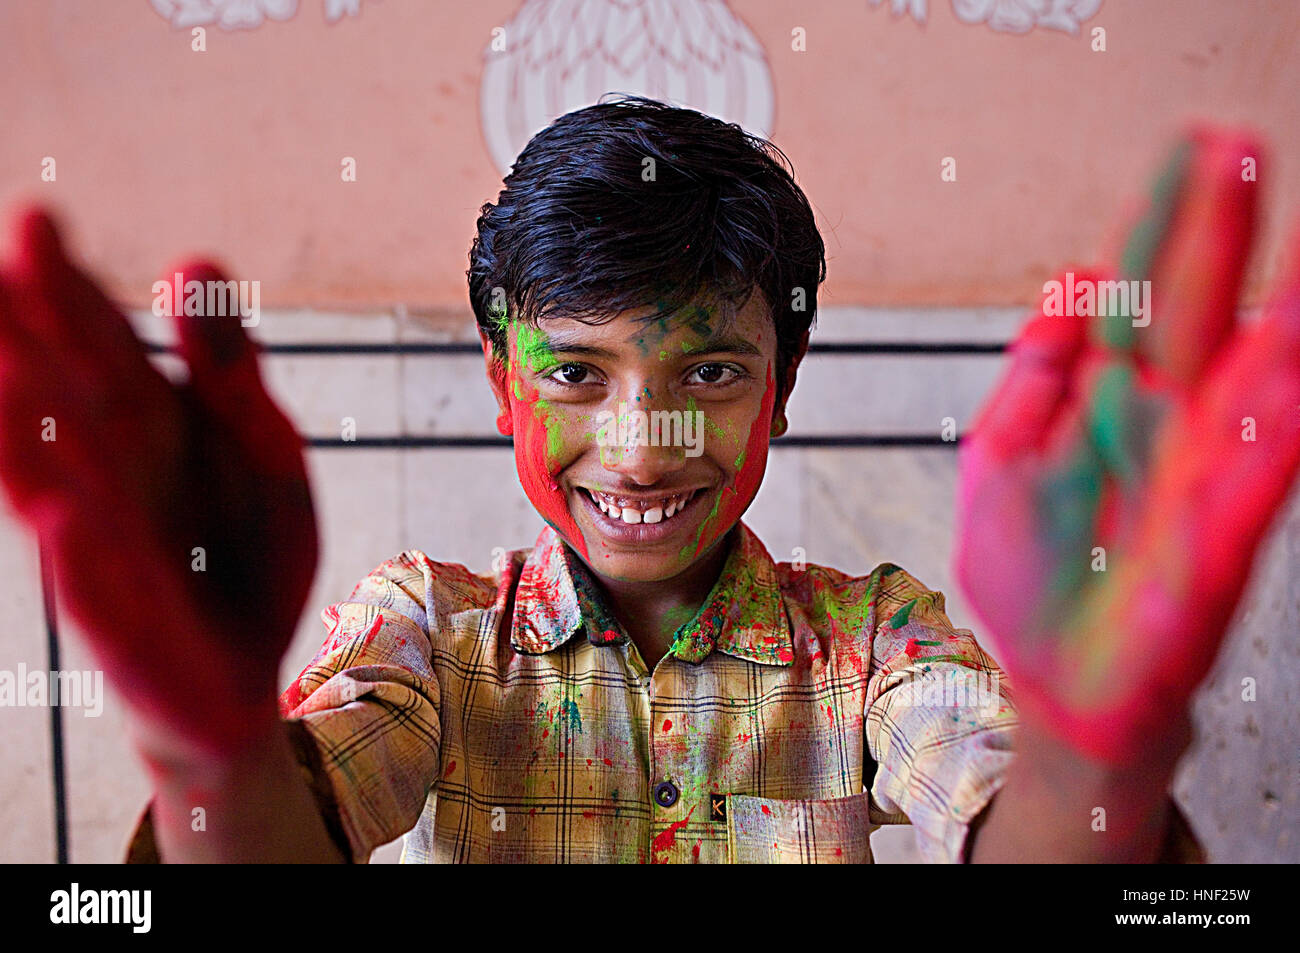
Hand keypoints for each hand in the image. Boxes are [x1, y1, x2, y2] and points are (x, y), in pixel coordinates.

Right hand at [0, 207, 317, 759]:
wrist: (246, 669)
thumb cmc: (246, 551)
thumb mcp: (265, 452)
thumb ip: (233, 374)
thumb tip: (193, 255)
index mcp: (149, 428)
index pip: (100, 350)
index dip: (68, 291)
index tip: (36, 220)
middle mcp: (112, 479)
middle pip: (66, 405)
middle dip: (30, 342)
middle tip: (0, 271)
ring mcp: (109, 554)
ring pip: (60, 492)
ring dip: (27, 440)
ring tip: (4, 377)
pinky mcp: (130, 631)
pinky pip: (106, 596)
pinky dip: (90, 563)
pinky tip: (69, 523)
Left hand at [954, 127, 1299, 764]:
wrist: (1054, 681)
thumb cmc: (1030, 577)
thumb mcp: (1001, 457)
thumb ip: (1034, 372)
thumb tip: (1068, 279)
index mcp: (1104, 402)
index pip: (1132, 298)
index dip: (1154, 227)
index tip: (1182, 155)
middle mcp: (1160, 425)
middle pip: (1189, 316)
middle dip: (1213, 235)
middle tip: (1236, 149)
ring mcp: (1193, 478)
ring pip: (1241, 379)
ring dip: (1273, 308)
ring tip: (1297, 244)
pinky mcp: (1215, 543)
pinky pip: (1253, 472)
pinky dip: (1277, 416)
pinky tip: (1294, 350)